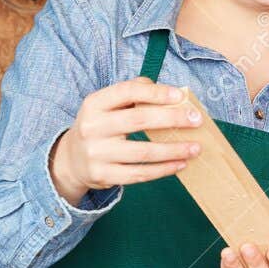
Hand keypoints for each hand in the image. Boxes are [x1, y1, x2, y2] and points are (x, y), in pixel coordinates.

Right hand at [51, 77, 202, 203]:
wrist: (71, 160)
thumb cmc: (100, 127)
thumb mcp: (105, 106)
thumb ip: (132, 93)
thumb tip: (169, 91)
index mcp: (94, 104)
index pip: (127, 92)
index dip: (155, 92)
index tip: (180, 95)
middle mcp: (92, 127)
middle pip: (139, 120)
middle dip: (172, 119)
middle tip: (197, 120)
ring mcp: (97, 154)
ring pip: (143, 152)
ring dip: (174, 150)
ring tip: (195, 147)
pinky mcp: (103, 176)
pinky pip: (140, 174)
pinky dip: (163, 169)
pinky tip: (181, 164)